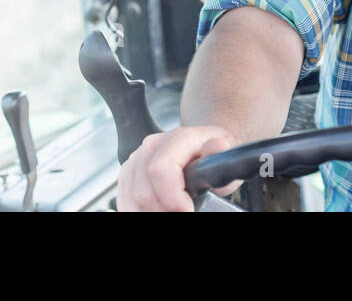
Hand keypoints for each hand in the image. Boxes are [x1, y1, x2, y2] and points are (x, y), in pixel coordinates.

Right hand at [116, 125, 241, 211]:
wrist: (201, 147)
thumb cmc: (213, 154)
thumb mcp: (226, 152)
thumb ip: (221, 153)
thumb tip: (218, 145)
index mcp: (176, 138)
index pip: (160, 170)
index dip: (172, 198)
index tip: (187, 210)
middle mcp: (151, 146)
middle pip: (144, 193)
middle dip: (164, 211)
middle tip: (183, 212)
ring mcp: (136, 160)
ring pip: (132, 201)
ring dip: (151, 212)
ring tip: (172, 210)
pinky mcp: (127, 174)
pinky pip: (125, 202)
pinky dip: (140, 212)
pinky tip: (158, 209)